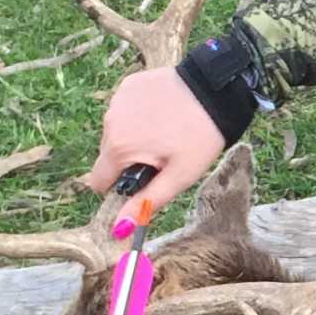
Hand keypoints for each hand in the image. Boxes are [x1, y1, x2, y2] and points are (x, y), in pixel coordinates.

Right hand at [87, 65, 226, 212]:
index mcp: (118, 148)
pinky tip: (163, 112)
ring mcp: (117, 101)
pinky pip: (125, 111)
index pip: (98, 181)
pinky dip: (139, 116)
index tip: (143, 181)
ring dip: (134, 138)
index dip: (119, 187)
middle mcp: (110, 123)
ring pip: (116, 133)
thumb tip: (120, 228)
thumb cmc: (201, 136)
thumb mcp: (179, 176)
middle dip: (129, 161)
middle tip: (162, 155)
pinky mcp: (128, 87)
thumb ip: (147, 203)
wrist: (217, 89)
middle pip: (108, 157)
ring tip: (166, 132)